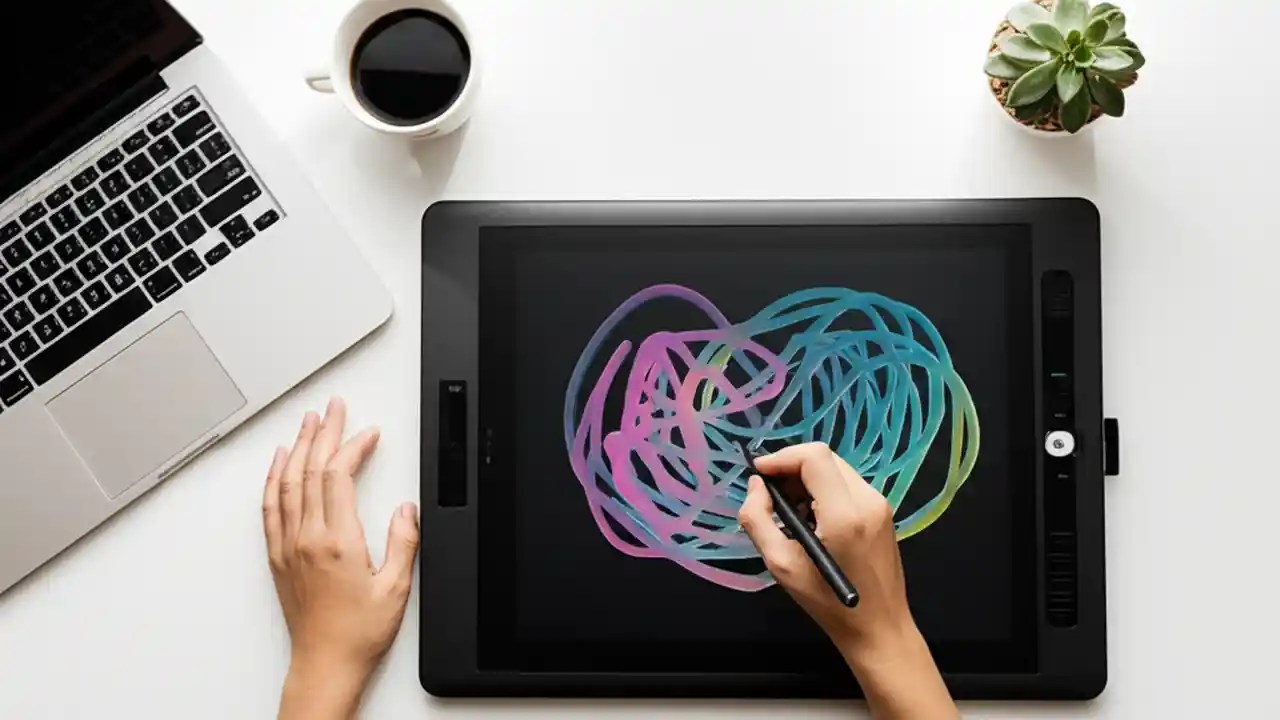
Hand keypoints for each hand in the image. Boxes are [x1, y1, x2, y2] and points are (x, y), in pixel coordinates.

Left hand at [263, 398, 419, 719]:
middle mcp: (307, 538)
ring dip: (298, 447)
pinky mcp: (278, 557)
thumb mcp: (396, 588)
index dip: (353, 447)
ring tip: (308, 423)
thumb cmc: (358, 633)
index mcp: (337, 542)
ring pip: (287, 483)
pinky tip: (279, 463)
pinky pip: (271, 506)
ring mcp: (288, 546)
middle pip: (310, 470)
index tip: (368, 433)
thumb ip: (404, 543)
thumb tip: (407, 510)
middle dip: (324, 433)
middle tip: (334, 408)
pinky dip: (274, 478)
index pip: (339, 476)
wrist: (325, 664)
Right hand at [739, 442, 909, 653]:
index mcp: (844, 514)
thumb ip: (758, 519)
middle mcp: (867, 500)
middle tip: (771, 494)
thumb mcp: (781, 565)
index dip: (782, 458)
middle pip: (825, 457)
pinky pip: (847, 484)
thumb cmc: (826, 604)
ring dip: (807, 479)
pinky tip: (812, 518)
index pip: (814, 457)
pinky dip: (824, 490)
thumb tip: (756, 486)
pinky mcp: (883, 511)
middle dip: (792, 467)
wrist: (878, 627)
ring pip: (836, 468)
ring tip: (790, 510)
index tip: (759, 474)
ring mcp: (880, 504)